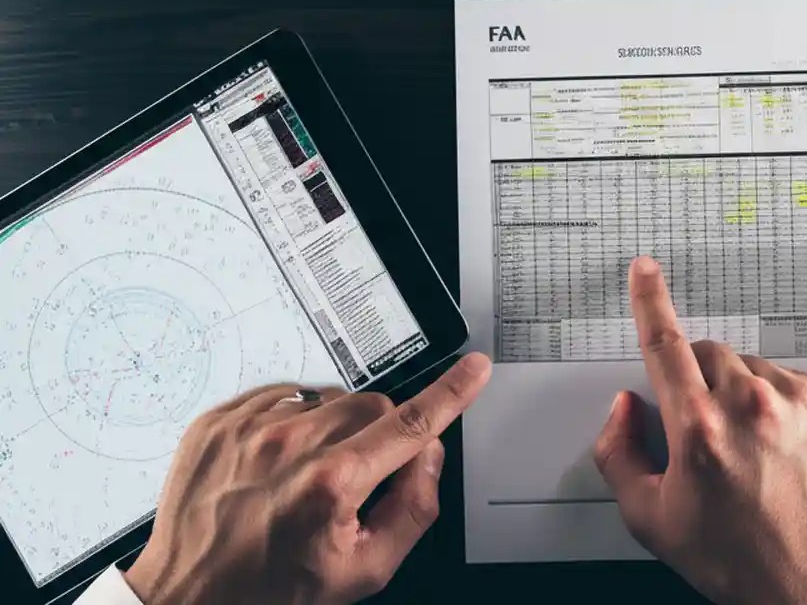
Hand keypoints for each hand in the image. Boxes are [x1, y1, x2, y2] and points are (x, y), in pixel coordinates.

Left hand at [124, 353, 492, 604]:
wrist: (189, 596)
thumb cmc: (272, 590)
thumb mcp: (365, 571)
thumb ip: (413, 508)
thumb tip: (426, 456)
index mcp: (330, 484)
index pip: (409, 424)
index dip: (450, 393)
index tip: (473, 369)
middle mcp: (288, 446)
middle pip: (371, 405)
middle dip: (378, 436)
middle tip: (354, 481)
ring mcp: (248, 428)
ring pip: (326, 398)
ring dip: (330, 429)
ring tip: (303, 477)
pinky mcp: (219, 420)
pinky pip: (280, 397)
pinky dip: (289, 424)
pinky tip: (275, 465)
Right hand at [594, 257, 806, 604]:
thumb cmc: (738, 560)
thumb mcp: (650, 519)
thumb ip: (618, 453)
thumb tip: (625, 409)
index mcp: (699, 427)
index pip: (665, 343)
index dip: (650, 301)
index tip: (646, 271)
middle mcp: (753, 405)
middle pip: (712, 353)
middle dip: (699, 377)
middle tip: (706, 427)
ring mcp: (803, 403)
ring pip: (758, 368)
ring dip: (746, 394)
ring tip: (755, 451)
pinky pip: (800, 384)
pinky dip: (787, 406)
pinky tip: (787, 451)